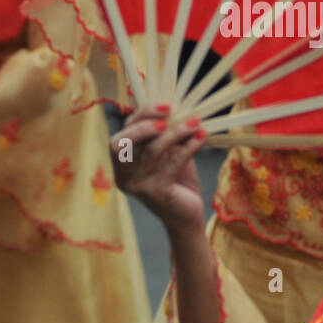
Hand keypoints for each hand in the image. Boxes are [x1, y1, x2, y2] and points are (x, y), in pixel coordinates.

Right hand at [110, 105, 207, 233]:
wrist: (186, 216)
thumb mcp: (167, 154)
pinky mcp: (155, 193)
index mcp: (120, 164)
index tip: (166, 106)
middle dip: (144, 125)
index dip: (140, 117)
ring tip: (195, 124)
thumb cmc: (177, 182)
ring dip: (175, 132)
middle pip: (121, 143)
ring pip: (151, 151)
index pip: (121, 134)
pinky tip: (201, 137)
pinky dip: (189, 146)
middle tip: (170, 115)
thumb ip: (164, 136)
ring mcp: (137, 186)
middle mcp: (122, 176)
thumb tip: (176, 108)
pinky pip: (172, 163)